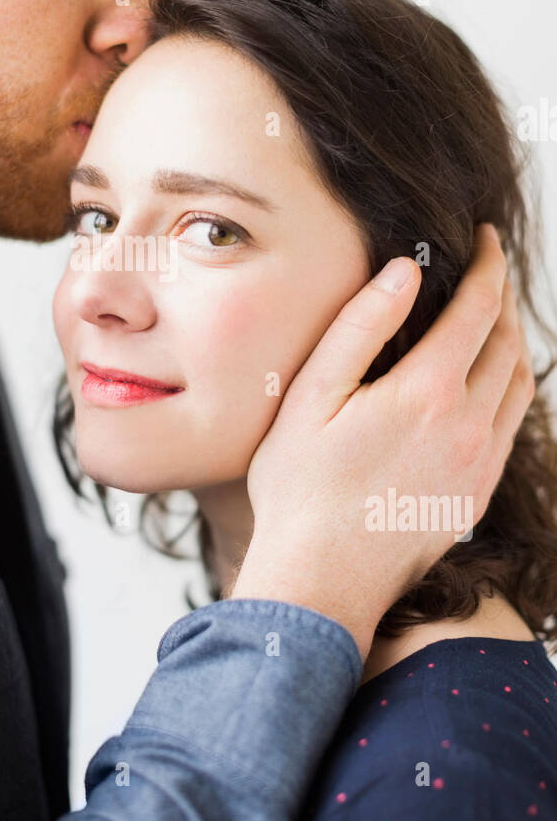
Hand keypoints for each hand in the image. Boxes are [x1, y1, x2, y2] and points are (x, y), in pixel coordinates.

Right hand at [231, 224, 533, 663]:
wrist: (322, 581)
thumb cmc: (300, 490)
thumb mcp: (311, 397)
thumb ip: (360, 328)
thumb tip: (405, 273)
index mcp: (427, 392)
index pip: (479, 309)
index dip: (488, 266)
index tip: (487, 239)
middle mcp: (468, 425)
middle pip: (507, 342)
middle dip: (502, 297)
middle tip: (489, 271)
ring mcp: (479, 464)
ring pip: (520, 384)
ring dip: (512, 342)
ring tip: (493, 319)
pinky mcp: (477, 494)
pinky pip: (511, 426)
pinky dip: (510, 388)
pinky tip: (487, 385)